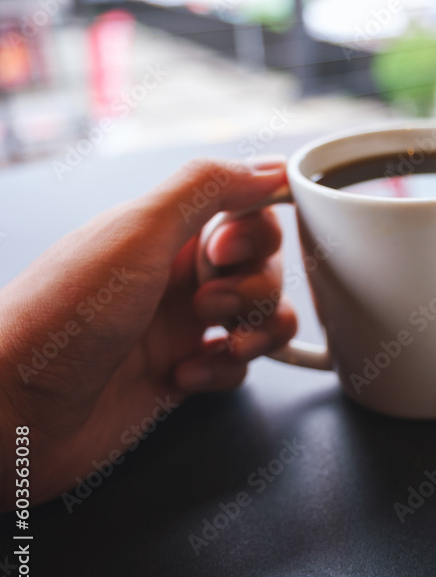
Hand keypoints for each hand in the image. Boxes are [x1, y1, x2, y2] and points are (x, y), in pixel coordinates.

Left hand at [0, 158, 296, 507]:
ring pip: (262, 318)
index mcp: (164, 231)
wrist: (15, 409)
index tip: (227, 250)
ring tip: (213, 341)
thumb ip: (207, 188)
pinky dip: (224, 372)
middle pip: (264, 266)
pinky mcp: (186, 374)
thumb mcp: (136, 232)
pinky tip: (184, 376)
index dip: (255, 230)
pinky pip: (239, 368)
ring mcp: (182, 327)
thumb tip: (269, 167)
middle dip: (252, 287)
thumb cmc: (59, 317)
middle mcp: (176, 275)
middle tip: (205, 302)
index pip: (245, 210)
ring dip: (254, 331)